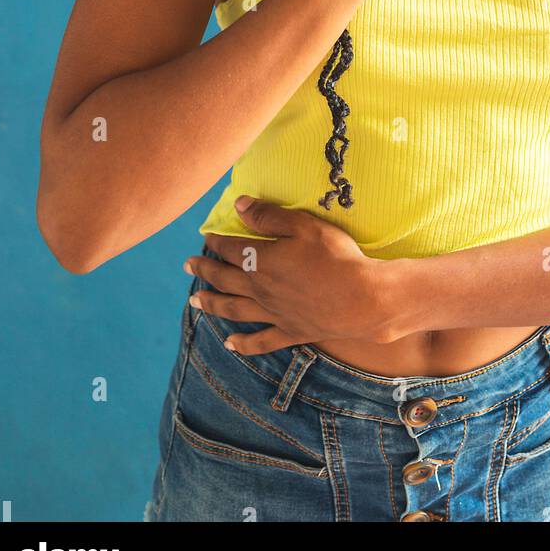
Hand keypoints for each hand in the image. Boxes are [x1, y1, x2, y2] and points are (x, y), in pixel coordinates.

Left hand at [184, 197, 394, 354]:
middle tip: (188, 265)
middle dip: (204, 270)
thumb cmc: (335, 257)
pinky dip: (243, 344)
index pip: (230, 249)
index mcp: (261, 262)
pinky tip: (230, 345)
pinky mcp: (290, 331)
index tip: (206, 235)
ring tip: (194, 301)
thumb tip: (238, 205)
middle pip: (224, 279)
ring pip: (234, 309)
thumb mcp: (303, 226)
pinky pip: (260, 341)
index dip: (216, 241)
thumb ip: (269, 216)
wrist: (362, 301)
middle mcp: (260, 290)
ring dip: (212, 304)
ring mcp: (274, 314)